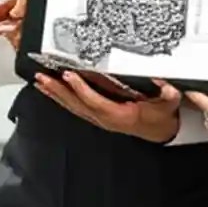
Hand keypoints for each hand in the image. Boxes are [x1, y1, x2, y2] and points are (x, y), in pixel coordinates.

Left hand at [35, 72, 181, 143]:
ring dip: (55, 94)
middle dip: (58, 91)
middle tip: (42, 77)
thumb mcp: (168, 106)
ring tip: (39, 82)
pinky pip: (75, 106)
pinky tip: (50, 90)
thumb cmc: (159, 116)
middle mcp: (104, 119)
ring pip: (72, 106)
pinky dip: (61, 97)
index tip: (69, 75)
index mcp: (119, 116)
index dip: (81, 89)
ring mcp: (98, 118)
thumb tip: (167, 86)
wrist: (158, 131)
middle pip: (76, 104)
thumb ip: (168, 95)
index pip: (95, 101)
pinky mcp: (96, 115)